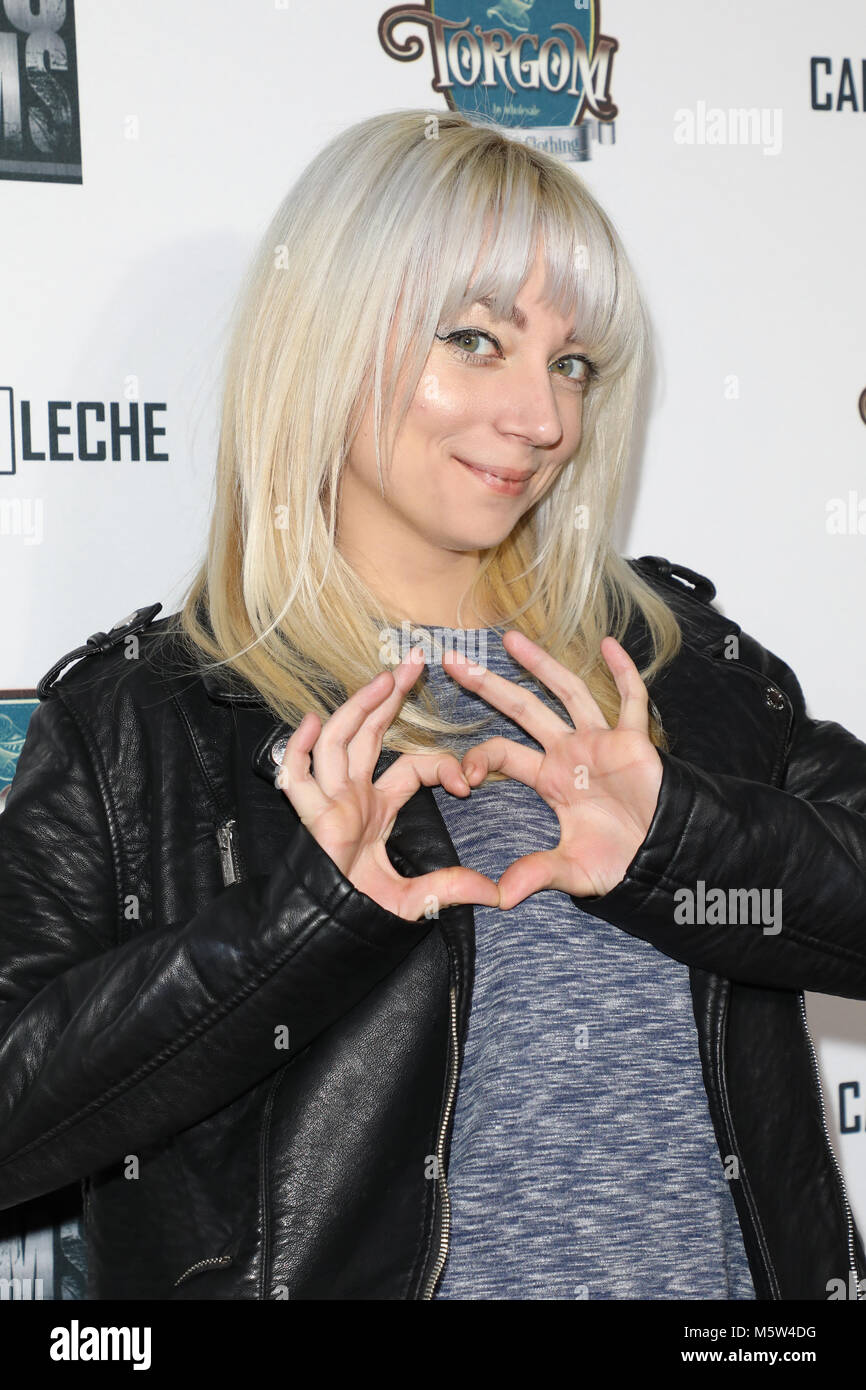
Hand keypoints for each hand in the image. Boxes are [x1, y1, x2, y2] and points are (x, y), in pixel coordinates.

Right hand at [276, 647, 500, 921]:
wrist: (324, 934)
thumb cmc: (361, 913)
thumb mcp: (415, 899)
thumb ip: (451, 889)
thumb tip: (496, 894)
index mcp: (376, 806)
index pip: (409, 765)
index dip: (441, 764)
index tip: (469, 781)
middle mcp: (351, 795)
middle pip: (367, 733)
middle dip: (387, 696)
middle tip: (413, 661)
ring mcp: (328, 802)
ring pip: (338, 742)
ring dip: (358, 708)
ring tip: (381, 679)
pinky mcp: (310, 818)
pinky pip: (296, 778)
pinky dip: (298, 750)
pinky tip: (310, 722)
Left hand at [441, 632, 662, 908]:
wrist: (664, 859)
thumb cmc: (619, 863)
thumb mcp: (572, 871)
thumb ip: (537, 874)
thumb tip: (500, 897)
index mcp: (549, 779)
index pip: (502, 754)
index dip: (479, 758)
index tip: (463, 780)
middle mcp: (570, 752)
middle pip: (523, 709)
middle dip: (489, 685)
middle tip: (454, 661)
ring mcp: (601, 742)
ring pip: (567, 692)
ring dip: (540, 665)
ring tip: (510, 639)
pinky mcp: (635, 741)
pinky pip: (632, 699)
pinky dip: (624, 672)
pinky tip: (609, 644)